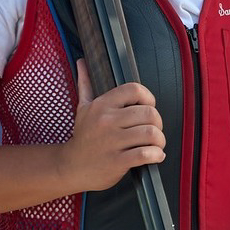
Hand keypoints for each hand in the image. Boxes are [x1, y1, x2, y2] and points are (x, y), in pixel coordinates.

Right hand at [58, 60, 165, 191]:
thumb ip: (86, 85)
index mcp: (101, 105)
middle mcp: (106, 121)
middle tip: (154, 131)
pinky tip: (155, 156)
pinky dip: (156, 155)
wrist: (70, 167)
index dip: (149, 98)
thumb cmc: (83, 137)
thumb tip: (82, 62)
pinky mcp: (116, 161)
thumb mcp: (82, 109)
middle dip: (158, 123)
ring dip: (160, 140)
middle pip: (149, 113)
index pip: (135, 90)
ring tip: (156, 144)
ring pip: (151, 133)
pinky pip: (145, 154)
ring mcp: (111, 142)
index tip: (148, 108)